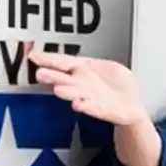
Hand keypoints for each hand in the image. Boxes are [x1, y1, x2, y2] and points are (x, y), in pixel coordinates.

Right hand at [26, 43, 148, 126]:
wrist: (131, 106)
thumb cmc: (117, 85)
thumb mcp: (108, 66)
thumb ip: (93, 62)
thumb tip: (78, 55)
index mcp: (83, 70)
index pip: (63, 62)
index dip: (48, 59)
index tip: (34, 56)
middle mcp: (82, 84)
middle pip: (64, 78)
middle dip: (53, 76)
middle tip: (40, 74)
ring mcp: (90, 97)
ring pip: (74, 93)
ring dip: (67, 92)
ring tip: (59, 89)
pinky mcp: (101, 109)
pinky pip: (92, 107)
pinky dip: (86, 106)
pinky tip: (79, 104)